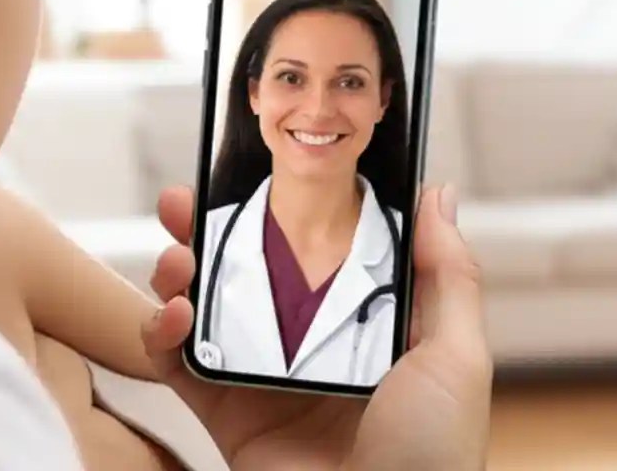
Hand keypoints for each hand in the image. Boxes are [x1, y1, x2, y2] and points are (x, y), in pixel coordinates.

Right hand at [142, 185, 491, 470]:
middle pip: (249, 273)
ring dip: (180, 274)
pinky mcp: (227, 417)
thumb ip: (447, 272)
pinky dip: (159, 335)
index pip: (317, 251)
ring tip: (176, 258)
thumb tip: (437, 192)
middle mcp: (310, 347)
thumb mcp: (456, 356)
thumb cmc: (435, 456)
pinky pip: (179, 368)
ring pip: (206, 311)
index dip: (284, 212)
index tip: (259, 173)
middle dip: (212, 232)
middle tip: (184, 201)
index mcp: (365, 325)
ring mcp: (264, 380)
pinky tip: (170, 314)